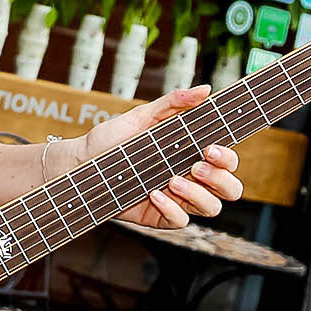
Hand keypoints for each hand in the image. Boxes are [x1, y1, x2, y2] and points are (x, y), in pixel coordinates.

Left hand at [62, 85, 241, 229]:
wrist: (80, 162)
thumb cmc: (111, 139)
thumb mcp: (141, 116)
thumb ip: (173, 103)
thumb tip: (205, 89)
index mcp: (190, 154)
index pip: (227, 161)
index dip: (228, 158)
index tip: (211, 147)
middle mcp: (190, 179)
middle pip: (230, 189)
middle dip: (221, 179)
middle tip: (197, 165)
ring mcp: (177, 199)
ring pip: (211, 207)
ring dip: (198, 194)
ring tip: (172, 180)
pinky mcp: (161, 216)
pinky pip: (180, 221)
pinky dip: (172, 209)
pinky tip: (154, 194)